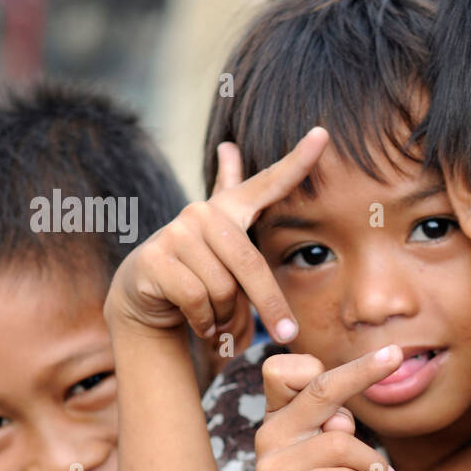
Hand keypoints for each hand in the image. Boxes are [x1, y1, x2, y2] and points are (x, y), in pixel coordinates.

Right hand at [105, 128, 330, 343]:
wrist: (145, 295)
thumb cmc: (200, 270)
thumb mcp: (224, 243)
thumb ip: (231, 194)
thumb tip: (228, 145)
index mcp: (230, 210)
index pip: (269, 183)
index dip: (298, 160)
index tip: (324, 134)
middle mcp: (202, 213)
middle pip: (250, 263)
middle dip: (271, 307)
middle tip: (286, 335)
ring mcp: (175, 234)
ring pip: (224, 289)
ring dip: (226, 316)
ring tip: (217, 317)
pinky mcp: (154, 260)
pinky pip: (198, 301)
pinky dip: (205, 321)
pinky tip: (197, 321)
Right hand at [256, 346, 404, 470]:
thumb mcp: (333, 454)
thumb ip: (337, 426)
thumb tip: (342, 416)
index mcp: (280, 417)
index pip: (286, 370)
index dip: (323, 365)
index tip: (366, 365)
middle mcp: (270, 435)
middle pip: (318, 389)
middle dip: (362, 371)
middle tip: (396, 356)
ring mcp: (270, 469)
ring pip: (339, 442)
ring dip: (371, 459)